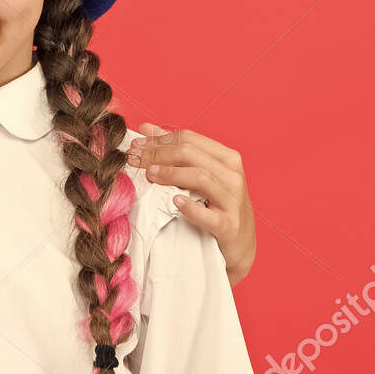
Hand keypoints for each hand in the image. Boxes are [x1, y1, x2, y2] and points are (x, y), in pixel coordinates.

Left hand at [125, 123, 255, 285]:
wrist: (240, 245)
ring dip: (171, 173)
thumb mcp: (201, 176)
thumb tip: (146, 128)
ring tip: (149, 174)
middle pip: (191, 154)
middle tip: (134, 158)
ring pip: (200, 177)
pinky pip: (209, 216)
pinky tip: (174, 202)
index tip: (135, 145)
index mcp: (226, 158)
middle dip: (158, 153)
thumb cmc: (217, 206)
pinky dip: (191, 207)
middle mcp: (232, 175)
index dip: (159, 139)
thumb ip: (176, 151)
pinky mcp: (229, 226)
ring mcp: (233, 201)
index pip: (188, 138)